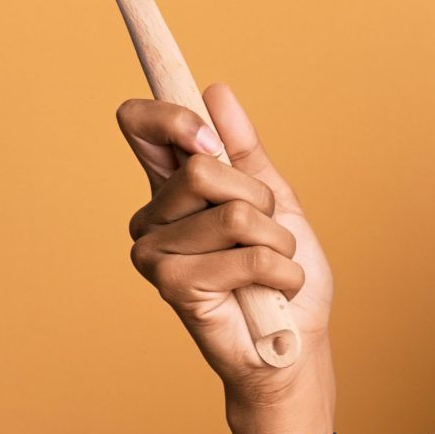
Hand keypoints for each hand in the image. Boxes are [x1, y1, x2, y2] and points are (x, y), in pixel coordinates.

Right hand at [118, 82, 336, 409]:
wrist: (295, 343)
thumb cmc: (282, 275)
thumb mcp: (275, 201)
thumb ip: (244, 149)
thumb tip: (216, 90)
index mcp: (172, 187)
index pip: (140, 125)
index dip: (173, 117)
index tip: (209, 138)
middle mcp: (152, 215)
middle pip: (203, 167)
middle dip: (258, 199)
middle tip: (267, 234)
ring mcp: (153, 251)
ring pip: (232, 213)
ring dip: (276, 242)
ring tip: (273, 268)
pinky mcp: (170, 284)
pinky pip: (245, 254)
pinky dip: (280, 271)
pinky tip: (272, 292)